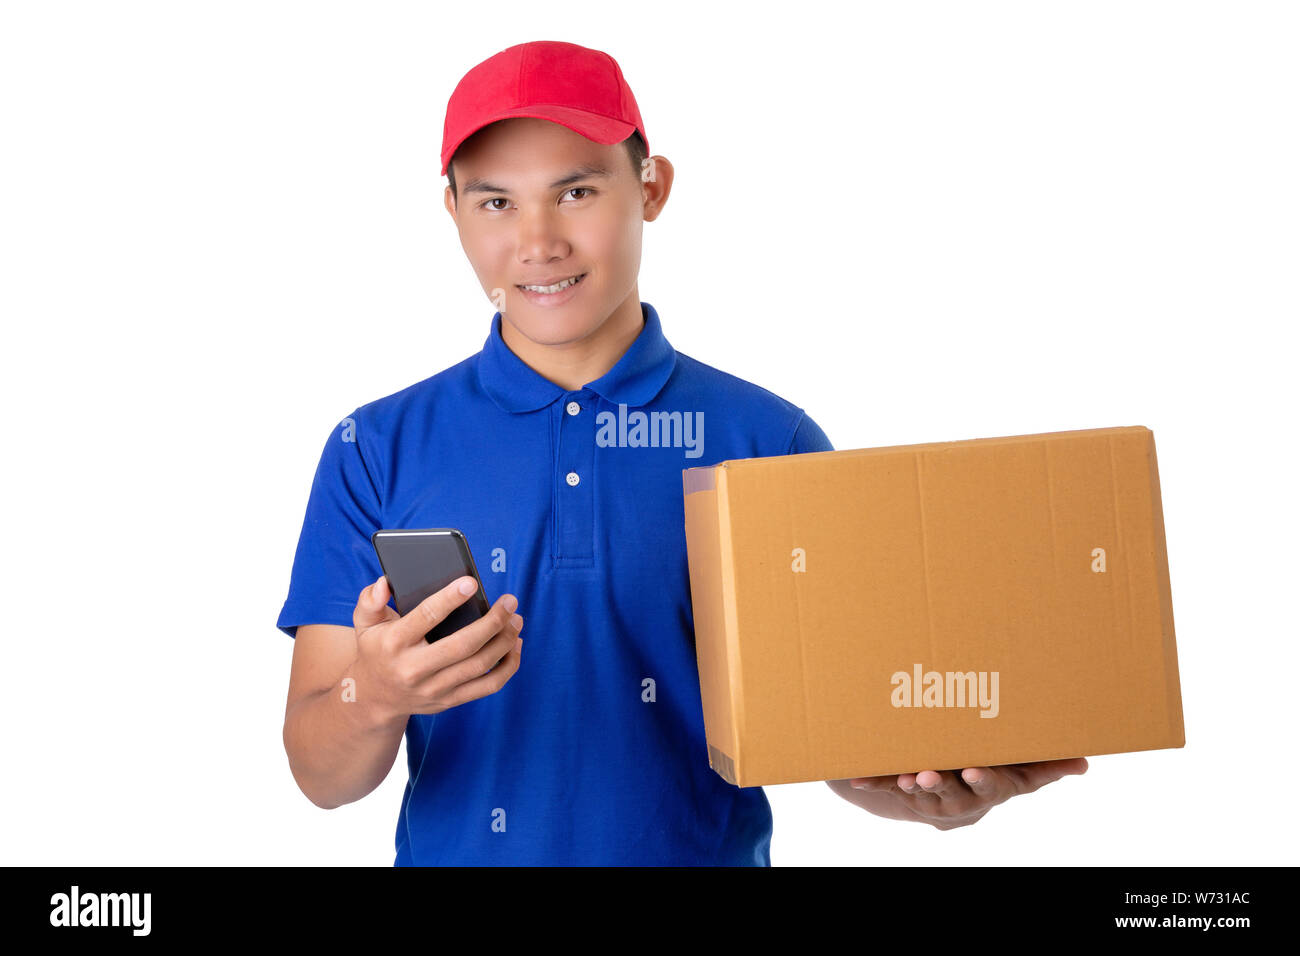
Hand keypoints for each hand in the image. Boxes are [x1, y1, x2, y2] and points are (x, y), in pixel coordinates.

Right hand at [350, 574, 523, 722]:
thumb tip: (384, 583)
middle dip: (492, 622)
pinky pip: (488, 686)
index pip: (425, 617)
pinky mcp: (450, 700)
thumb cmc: (376, 650)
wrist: (374, 698)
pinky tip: (515, 645)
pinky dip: (508, 666)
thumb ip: (370, 600)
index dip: (449, 599)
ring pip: (480, 666)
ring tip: (516, 619)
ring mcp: (434, 688)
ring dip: (504, 641)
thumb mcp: (365, 623)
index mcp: (394, 643)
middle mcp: (414, 669)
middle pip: (462, 645)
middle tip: (510, 601)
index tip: (471, 583)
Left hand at [836, 758, 1088, 829]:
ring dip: (911, 784)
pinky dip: (874, 782)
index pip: (989, 786)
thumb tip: (1084, 762)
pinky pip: (887, 787)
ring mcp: (931, 797)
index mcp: (988, 788)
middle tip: (928, 774)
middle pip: (950, 793)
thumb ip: (1049, 766)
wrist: (955, 796)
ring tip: (904, 775)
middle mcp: (960, 796)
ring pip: (920, 793)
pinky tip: (858, 777)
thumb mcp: (1023, 771)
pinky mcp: (905, 792)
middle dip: (940, 783)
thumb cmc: (994, 772)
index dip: (981, 779)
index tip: (972, 770)